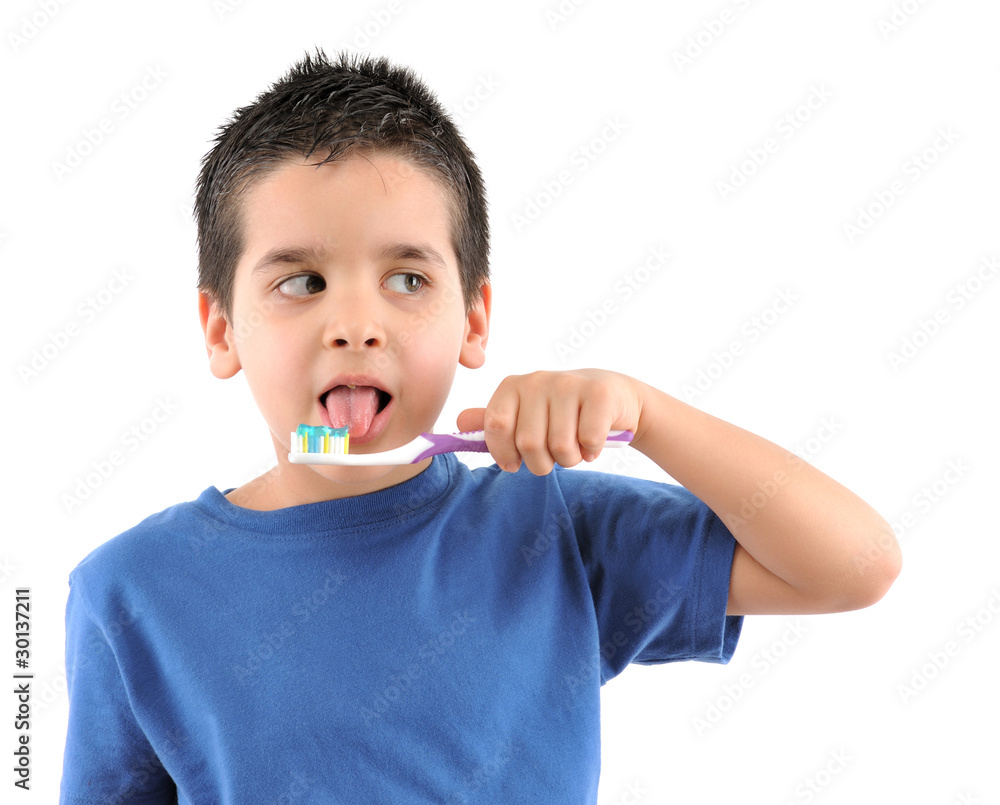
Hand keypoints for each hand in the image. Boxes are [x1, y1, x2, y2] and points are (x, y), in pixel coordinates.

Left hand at [456, 369, 644, 474]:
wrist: (614, 396)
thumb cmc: (562, 411)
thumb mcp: (525, 414)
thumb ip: (494, 421)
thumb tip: (459, 421)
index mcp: (512, 386)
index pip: (495, 427)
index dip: (504, 454)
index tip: (514, 463)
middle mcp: (537, 380)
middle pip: (528, 444)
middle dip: (542, 463)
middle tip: (553, 456)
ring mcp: (569, 384)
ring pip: (560, 447)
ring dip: (570, 459)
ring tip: (575, 447)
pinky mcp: (599, 393)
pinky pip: (588, 441)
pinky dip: (592, 451)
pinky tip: (593, 441)